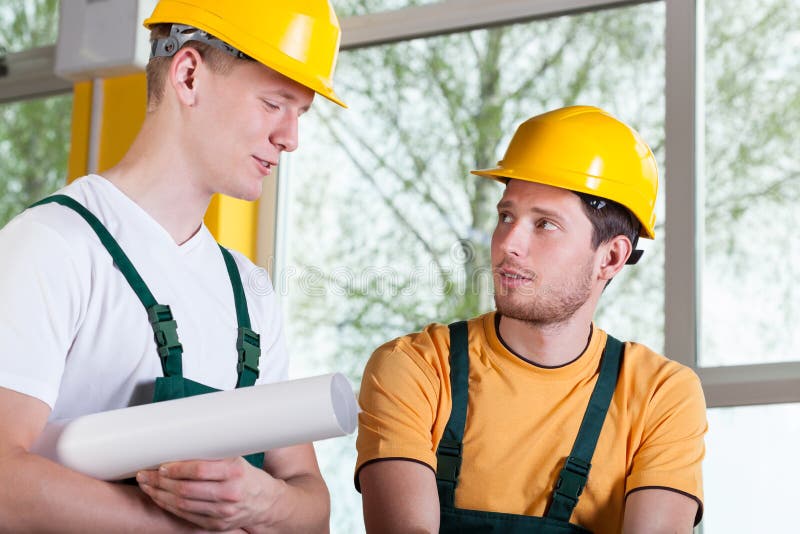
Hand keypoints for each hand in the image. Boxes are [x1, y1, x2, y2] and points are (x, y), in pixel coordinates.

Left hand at [136, 456, 286, 531]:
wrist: (264, 502)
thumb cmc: (246, 476)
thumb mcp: (236, 459)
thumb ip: (212, 454)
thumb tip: (181, 441)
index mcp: (235, 472)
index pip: (199, 470)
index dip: (177, 469)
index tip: (162, 464)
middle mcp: (229, 494)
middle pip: (186, 489)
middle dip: (160, 482)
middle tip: (145, 473)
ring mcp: (222, 513)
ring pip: (182, 505)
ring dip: (159, 495)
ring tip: (147, 485)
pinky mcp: (215, 525)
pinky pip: (186, 517)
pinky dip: (169, 507)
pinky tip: (159, 498)